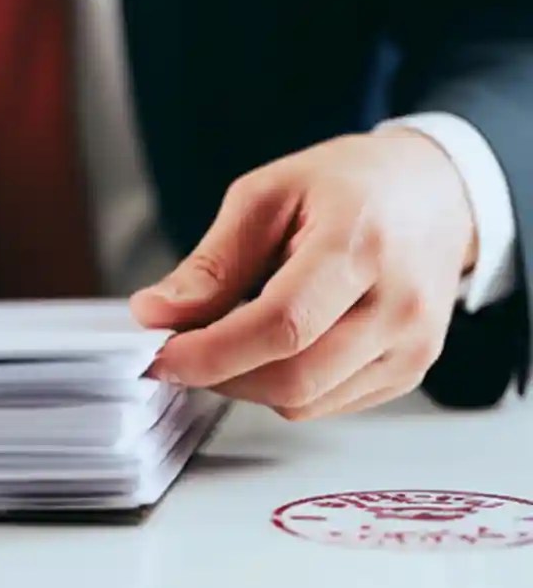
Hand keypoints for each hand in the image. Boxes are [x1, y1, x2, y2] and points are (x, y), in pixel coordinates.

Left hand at [130, 128, 477, 419]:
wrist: (431, 192)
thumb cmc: (348, 185)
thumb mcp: (266, 196)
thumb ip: (213, 263)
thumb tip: (155, 313)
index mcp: (359, 248)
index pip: (281, 326)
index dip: (210, 352)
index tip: (158, 355)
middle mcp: (398, 306)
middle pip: (291, 378)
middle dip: (218, 373)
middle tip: (179, 347)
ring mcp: (411, 346)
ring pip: (304, 401)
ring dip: (247, 382)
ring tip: (228, 335)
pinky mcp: (408, 371)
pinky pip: (326, 403)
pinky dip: (283, 385)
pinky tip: (273, 345)